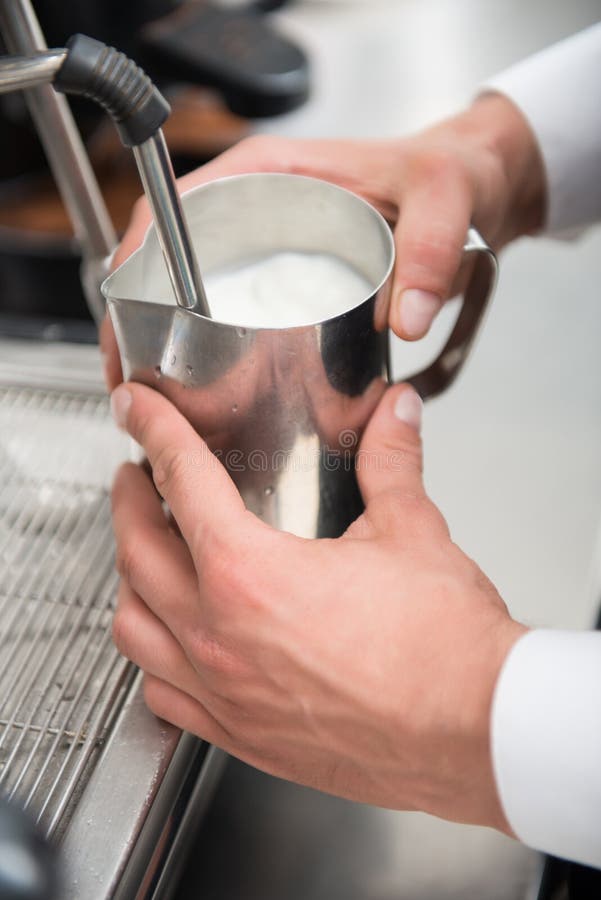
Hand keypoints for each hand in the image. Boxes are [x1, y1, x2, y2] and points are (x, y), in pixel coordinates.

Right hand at [101, 91, 544, 388]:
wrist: (472, 192)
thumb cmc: (448, 176)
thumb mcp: (444, 197)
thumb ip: (432, 248)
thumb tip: (407, 318)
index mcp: (272, 175)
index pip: (178, 205)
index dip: (138, 258)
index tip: (126, 310)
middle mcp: (258, 211)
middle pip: (168, 260)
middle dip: (138, 317)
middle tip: (133, 377)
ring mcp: (266, 249)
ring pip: (190, 293)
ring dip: (163, 340)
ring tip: (155, 396)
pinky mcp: (284, 283)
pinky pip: (229, 313)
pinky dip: (205, 350)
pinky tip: (203, 390)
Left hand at [110, 379, 525, 830]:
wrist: (475, 730)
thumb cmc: (443, 648)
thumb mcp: (412, 532)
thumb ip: (390, 463)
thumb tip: (393, 419)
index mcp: (251, 574)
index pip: (181, 479)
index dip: (153, 431)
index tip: (138, 411)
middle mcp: (221, 636)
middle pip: (137, 551)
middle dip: (128, 501)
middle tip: (136, 477)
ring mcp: (224, 692)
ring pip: (134, 628)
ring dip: (130, 578)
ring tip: (144, 555)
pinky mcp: (240, 735)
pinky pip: (162, 695)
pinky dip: (154, 657)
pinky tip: (172, 644)